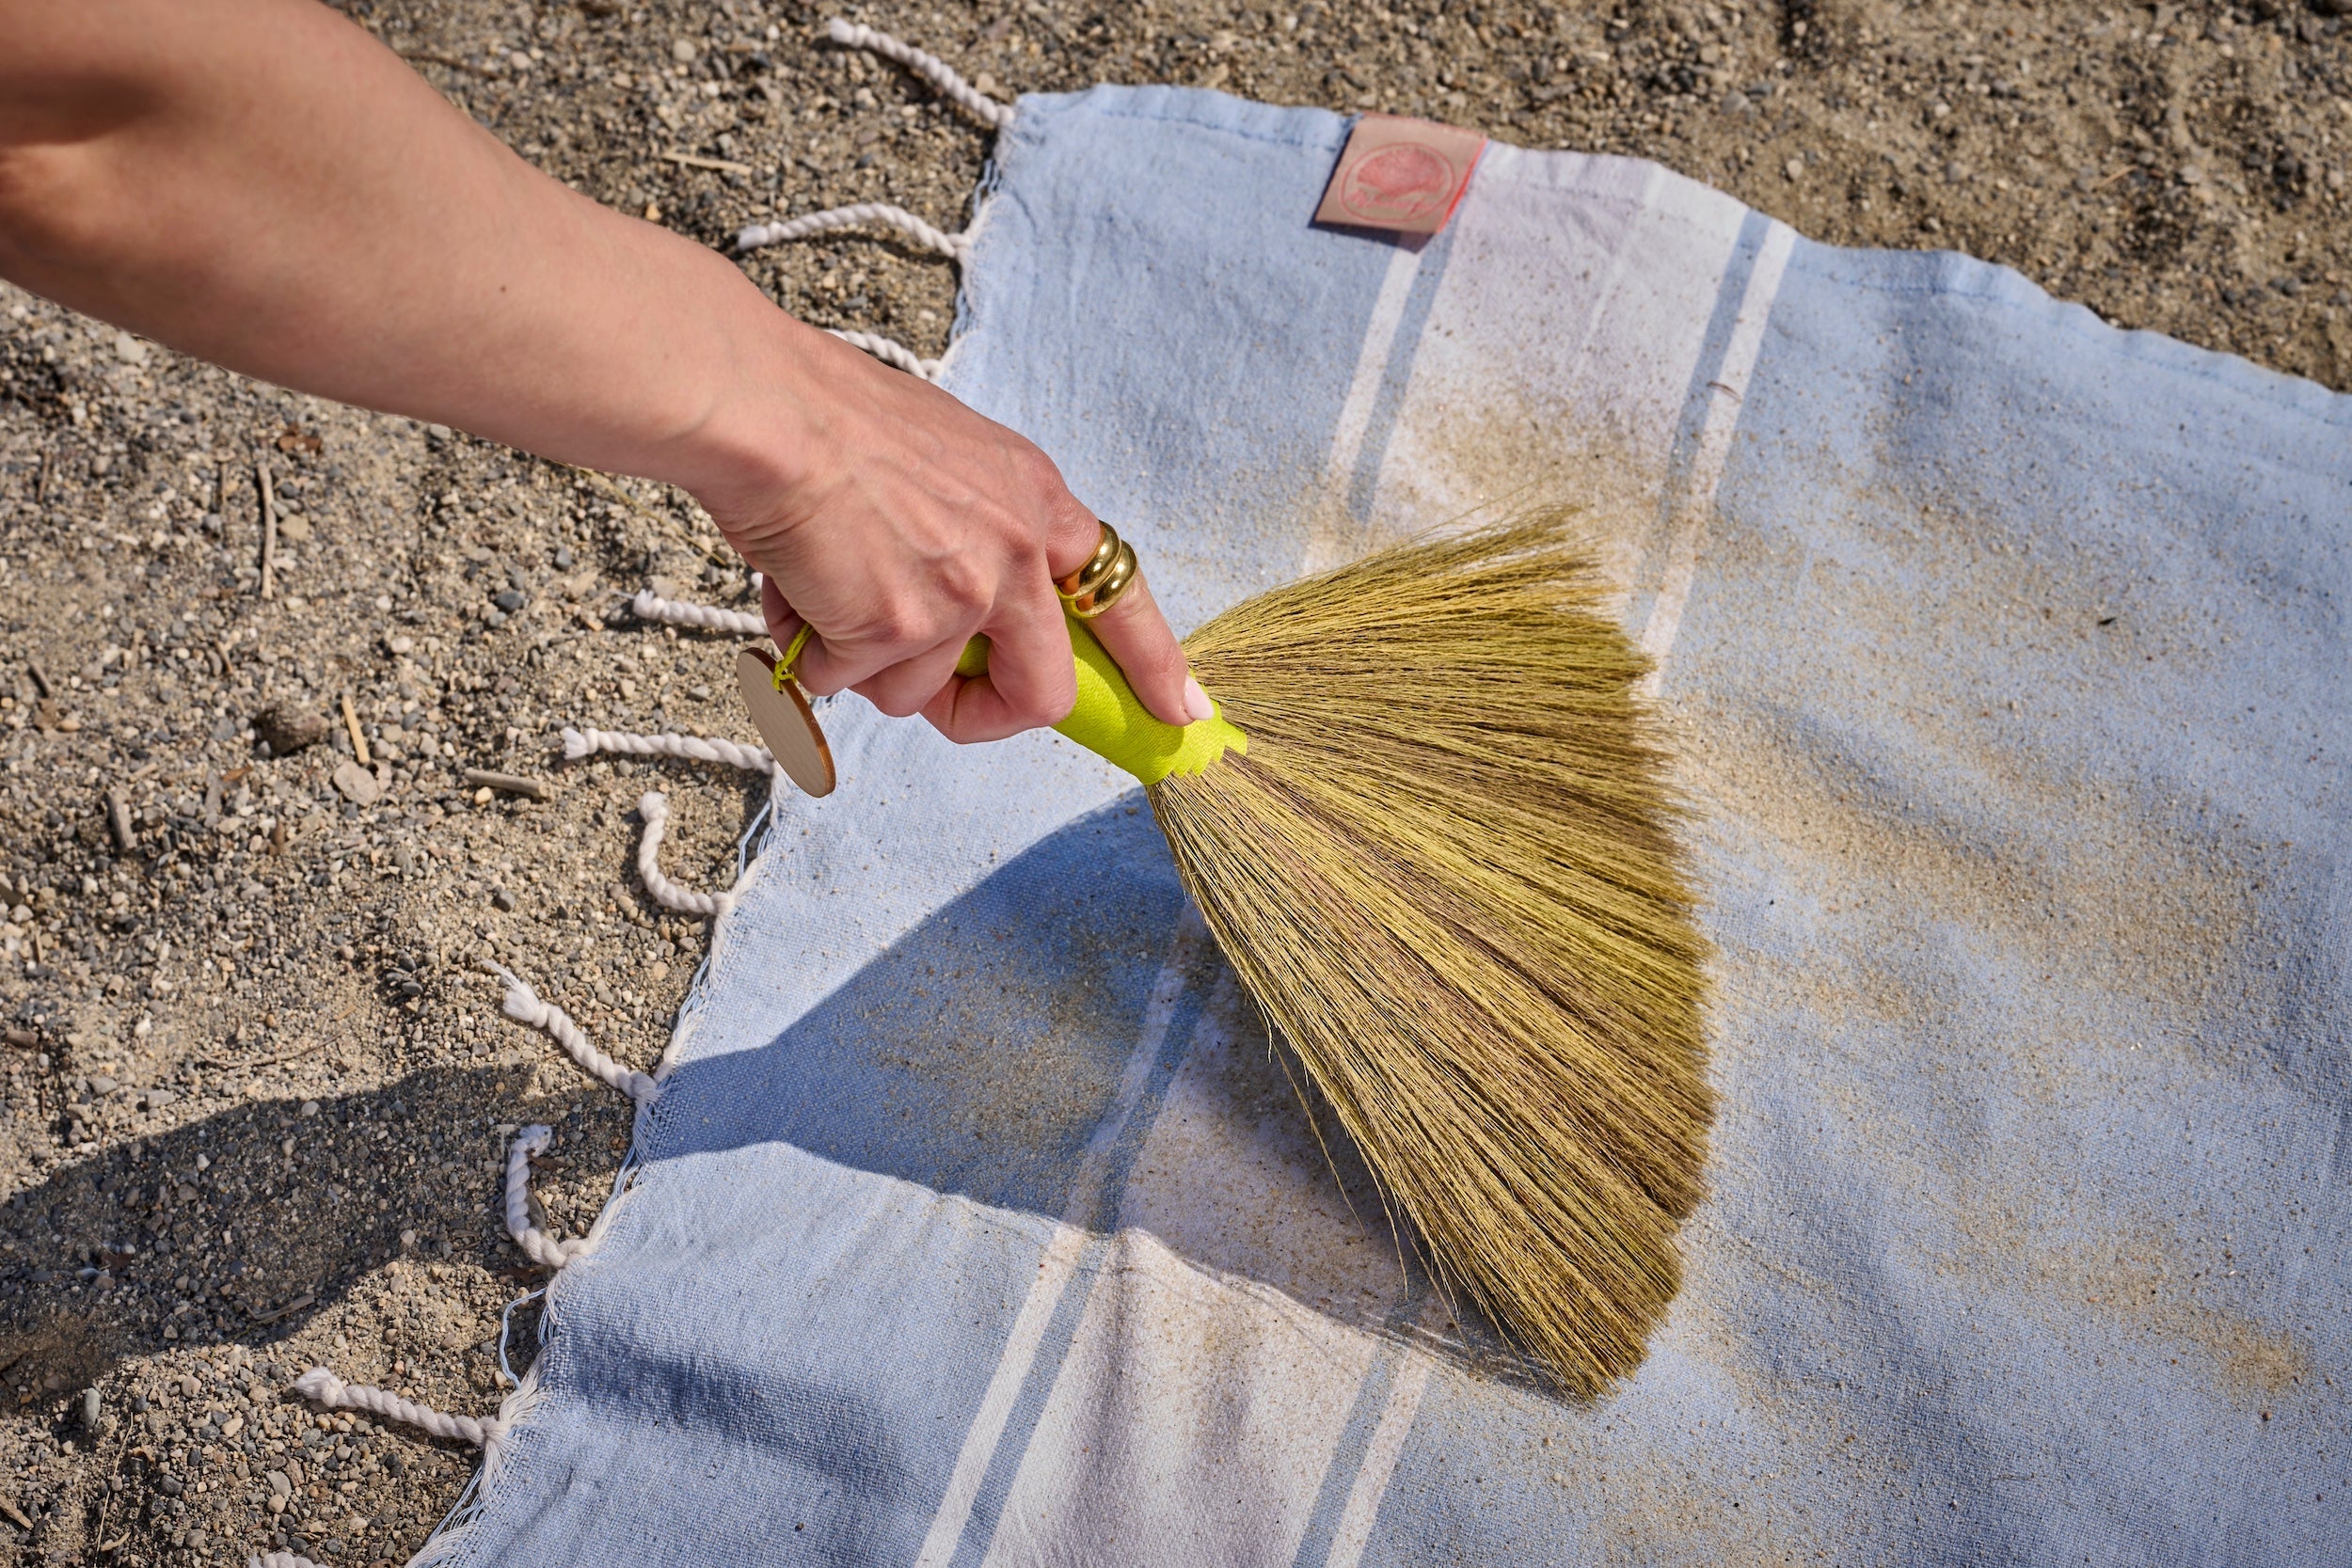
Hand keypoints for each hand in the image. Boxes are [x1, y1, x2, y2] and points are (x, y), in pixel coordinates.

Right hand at [700, 324, 1209, 743]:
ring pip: (917, 694)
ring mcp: (964, 594)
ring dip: (862, 663)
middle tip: (936, 699)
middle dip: (982, 714)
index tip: (1181, 712)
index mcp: (1037, 499)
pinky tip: (791, 588)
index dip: (1154, 664)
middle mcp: (1017, 550)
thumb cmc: (829, 422)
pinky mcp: (899, 627)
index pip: (1121, 594)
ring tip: (821, 588)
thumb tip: (955, 620)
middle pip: (1043, 693)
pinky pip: (848, 683)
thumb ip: (974, 533)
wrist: (764, 410)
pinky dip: (809, 651)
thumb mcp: (946, 460)